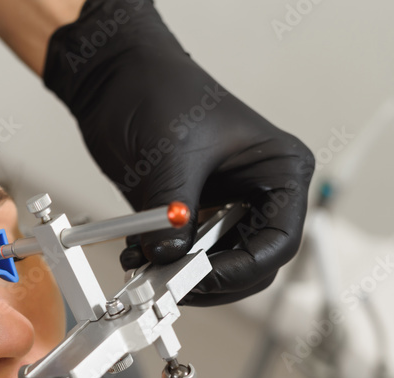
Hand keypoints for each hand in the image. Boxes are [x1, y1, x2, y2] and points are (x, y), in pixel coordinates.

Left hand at [42, 0, 314, 304]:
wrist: (116, 79)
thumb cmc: (158, 92)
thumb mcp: (170, 156)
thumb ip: (171, 211)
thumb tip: (168, 256)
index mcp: (279, 169)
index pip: (278, 240)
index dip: (243, 268)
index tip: (202, 277)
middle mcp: (258, 193)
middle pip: (250, 262)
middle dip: (210, 277)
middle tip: (170, 281)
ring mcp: (222, 207)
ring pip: (215, 265)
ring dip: (180, 274)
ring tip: (146, 266)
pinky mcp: (187, 215)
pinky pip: (183, 254)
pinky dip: (161, 262)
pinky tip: (136, 255)